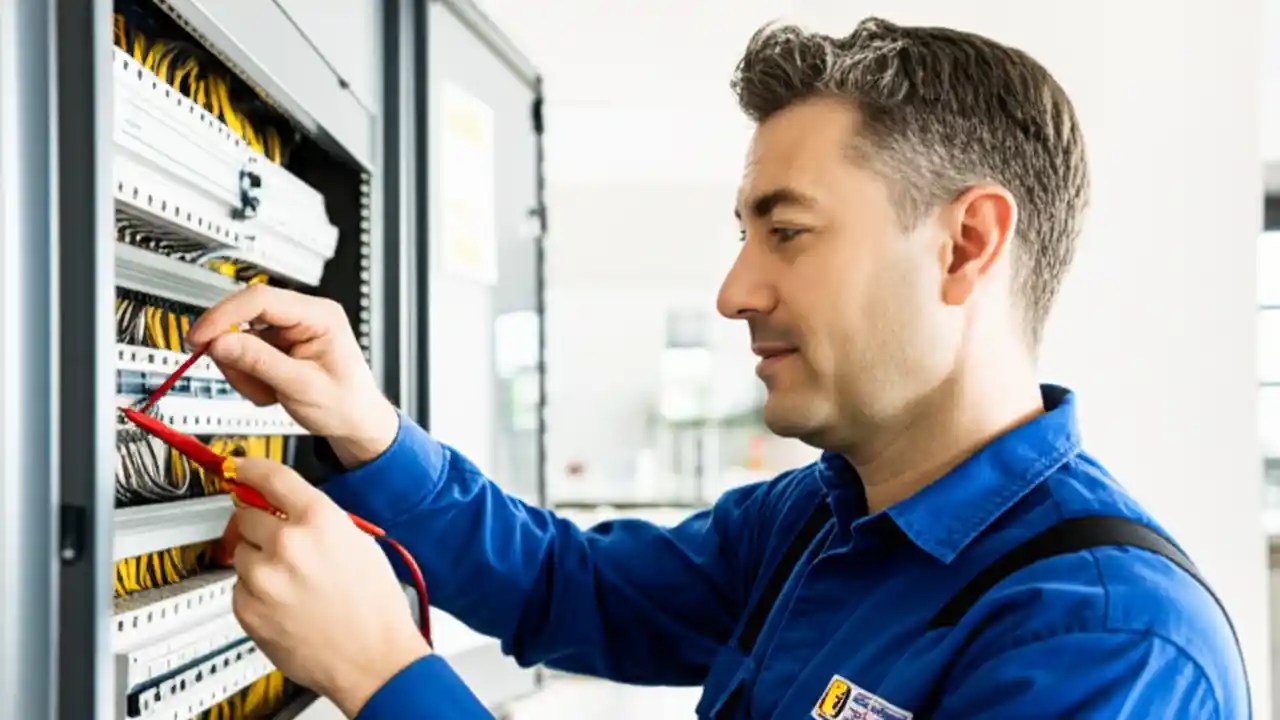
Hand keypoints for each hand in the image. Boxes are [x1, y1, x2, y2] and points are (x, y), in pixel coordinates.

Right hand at [188, 284, 396, 465]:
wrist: (356, 423)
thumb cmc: (346, 404)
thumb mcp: (301, 386)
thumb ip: (260, 363)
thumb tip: (221, 342)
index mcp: (319, 315)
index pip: (260, 299)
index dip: (223, 316)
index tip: (199, 338)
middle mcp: (303, 316)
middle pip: (243, 317)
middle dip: (235, 354)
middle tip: (243, 380)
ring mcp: (288, 331)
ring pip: (238, 340)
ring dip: (244, 372)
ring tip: (270, 392)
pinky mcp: (277, 346)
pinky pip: (243, 356)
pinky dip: (249, 379)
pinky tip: (271, 391)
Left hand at [226, 458, 429, 716]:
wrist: (372, 658)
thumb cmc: (373, 605)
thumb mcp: (356, 542)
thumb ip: (315, 518)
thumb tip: (279, 504)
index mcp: (319, 520)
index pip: (270, 477)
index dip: (250, 468)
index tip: (238, 467)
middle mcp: (288, 544)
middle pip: (246, 514)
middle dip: (259, 525)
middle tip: (281, 545)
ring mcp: (264, 578)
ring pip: (240, 552)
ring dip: (258, 561)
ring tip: (292, 582)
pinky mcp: (248, 609)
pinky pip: (239, 587)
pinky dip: (256, 592)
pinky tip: (286, 604)